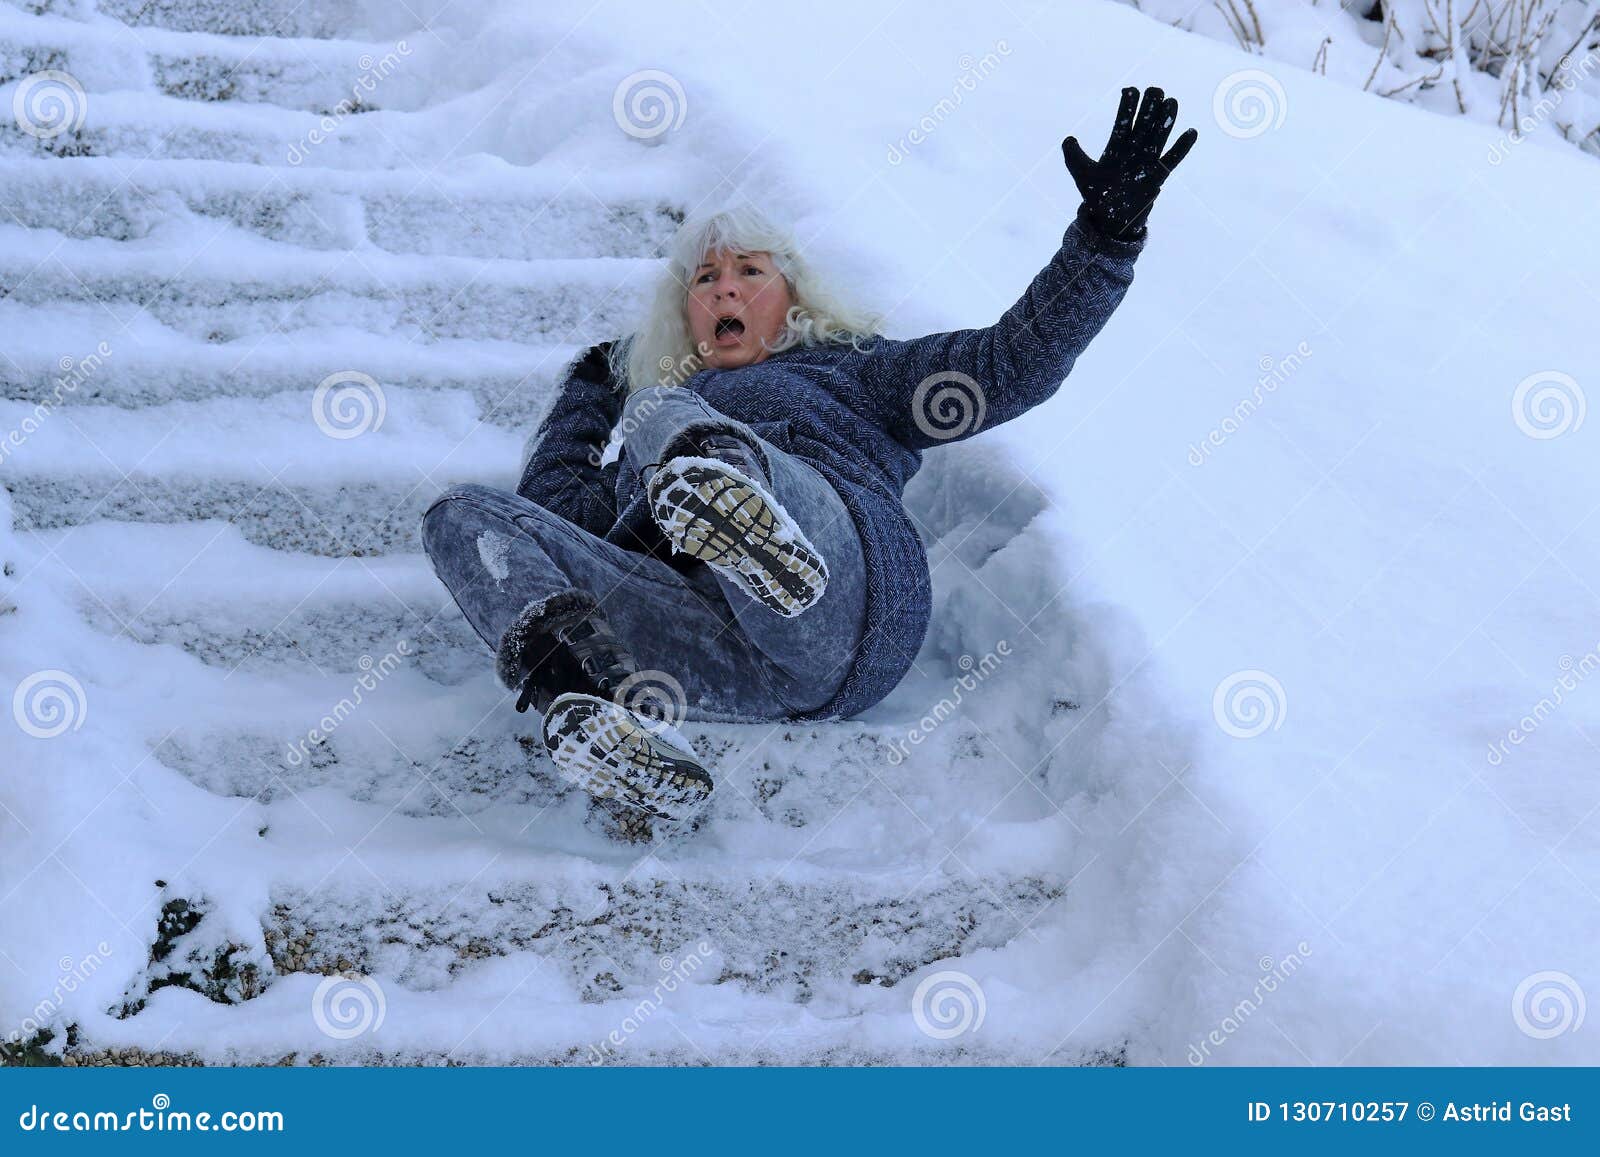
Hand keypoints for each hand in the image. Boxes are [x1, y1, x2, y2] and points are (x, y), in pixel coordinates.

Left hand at [1063, 85, 1196, 241]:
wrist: (1110, 220)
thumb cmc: (1097, 196)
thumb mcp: (1082, 174)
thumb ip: (1074, 156)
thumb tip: (1068, 139)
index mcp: (1116, 147)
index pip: (1123, 121)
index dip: (1127, 106)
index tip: (1130, 90)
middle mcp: (1134, 150)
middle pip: (1144, 123)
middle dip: (1149, 106)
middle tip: (1155, 90)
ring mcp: (1147, 161)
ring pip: (1159, 135)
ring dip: (1166, 119)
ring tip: (1171, 102)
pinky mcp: (1158, 176)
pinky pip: (1172, 159)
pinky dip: (1182, 147)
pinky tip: (1191, 132)